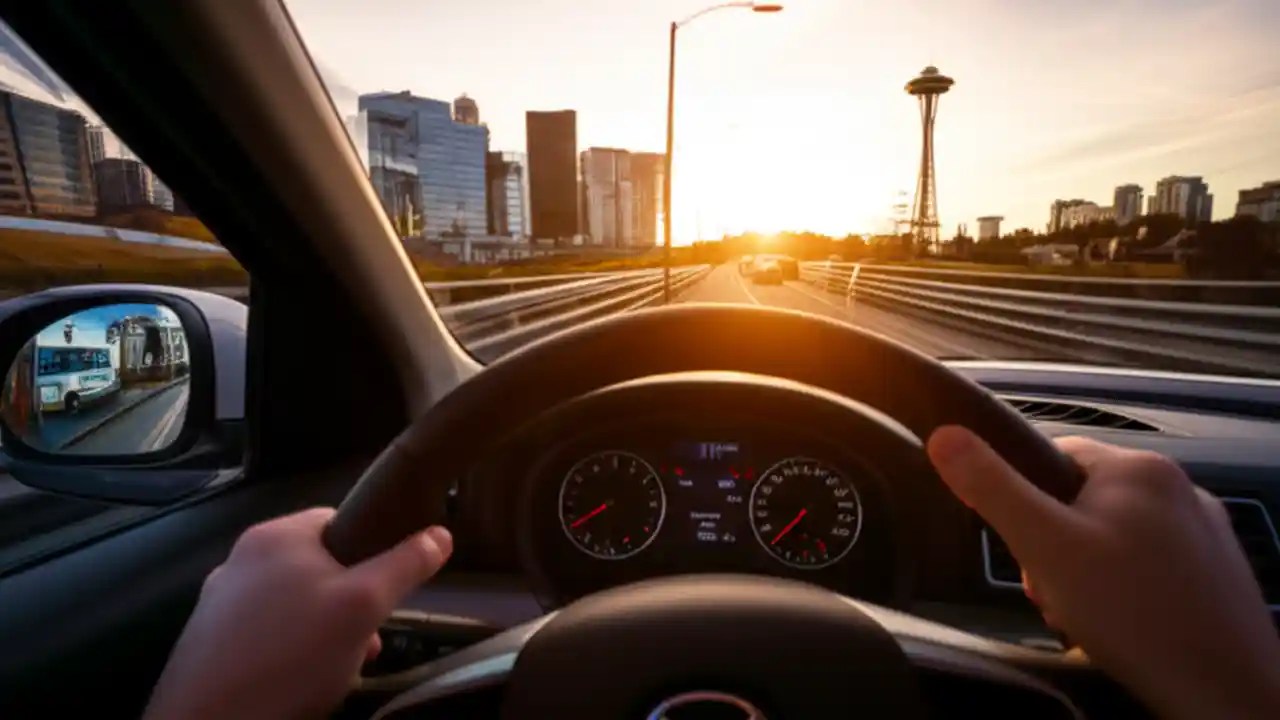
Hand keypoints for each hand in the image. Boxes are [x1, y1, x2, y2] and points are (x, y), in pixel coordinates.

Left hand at [144, 508, 452, 719]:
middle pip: (318, 568)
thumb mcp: (364, 607)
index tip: (388, 588)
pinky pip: (266, 635)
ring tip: (340, 669)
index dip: (372, 549)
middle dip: (351, 604)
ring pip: (294, 606)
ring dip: (325, 633)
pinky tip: (303, 683)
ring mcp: (218, 604)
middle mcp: (239, 560)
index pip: (339, 521)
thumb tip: (439, 533)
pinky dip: (291, 653)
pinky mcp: (208, 644)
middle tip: (368, 639)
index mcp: (275, 536)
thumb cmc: (292, 656)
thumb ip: (404, 566)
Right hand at [927, 427, 1279, 719]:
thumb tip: (944, 435)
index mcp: (1135, 467)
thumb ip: (992, 489)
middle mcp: (1178, 486)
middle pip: (1082, 502)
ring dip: (1087, 574)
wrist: (1225, 689)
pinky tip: (1124, 625)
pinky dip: (1127, 592)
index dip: (1025, 500)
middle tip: (1056, 590)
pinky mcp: (1216, 572)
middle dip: (1056, 548)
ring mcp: (1204, 531)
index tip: (1025, 545)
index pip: (1053, 457)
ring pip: (1115, 538)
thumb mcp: (1043, 546)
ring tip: (1089, 614)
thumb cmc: (1133, 613)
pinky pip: (1149, 568)